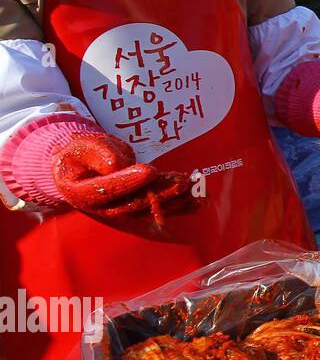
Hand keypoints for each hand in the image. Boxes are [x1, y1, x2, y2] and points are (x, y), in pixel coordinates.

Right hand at [53, 131, 190, 222]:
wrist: (84, 167)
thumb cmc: (83, 154)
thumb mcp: (85, 146)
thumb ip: (99, 154)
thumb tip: (117, 165)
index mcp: (81, 192)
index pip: (105, 190)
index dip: (128, 181)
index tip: (150, 170)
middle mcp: (102, 209)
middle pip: (132, 203)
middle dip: (160, 192)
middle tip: (182, 182)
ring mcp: (121, 213)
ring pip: (149, 209)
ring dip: (175, 201)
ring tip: (196, 189)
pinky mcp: (137, 212)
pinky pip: (158, 210)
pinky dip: (179, 206)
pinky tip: (199, 201)